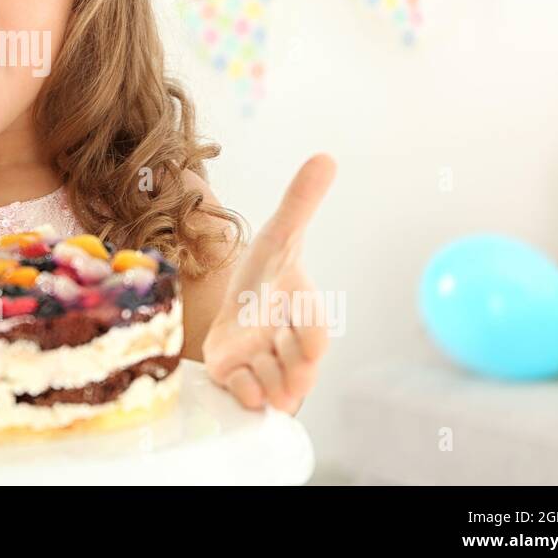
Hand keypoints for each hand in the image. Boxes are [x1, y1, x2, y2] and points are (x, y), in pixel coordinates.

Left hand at [202, 154, 335, 413]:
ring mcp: (269, 373)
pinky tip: (235, 370)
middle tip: (268, 339)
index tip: (289, 313)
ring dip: (260, 374)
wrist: (232, 310)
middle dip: (285, 361)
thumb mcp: (277, 236)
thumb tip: (326, 156)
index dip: (306, 330)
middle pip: (302, 376)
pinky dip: (242, 390)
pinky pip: (248, 402)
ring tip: (250, 352)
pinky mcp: (241, 386)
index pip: (318, 336)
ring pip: (275, 392)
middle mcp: (294, 353)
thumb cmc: (263, 276)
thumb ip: (301, 202)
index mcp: (307, 319)